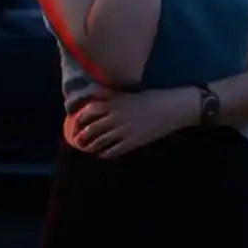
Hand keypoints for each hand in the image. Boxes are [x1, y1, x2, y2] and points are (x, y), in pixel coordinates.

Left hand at [65, 84, 191, 158]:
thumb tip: (94, 97)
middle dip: (81, 135)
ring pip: (100, 141)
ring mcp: (124, 130)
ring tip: (86, 148)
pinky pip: (113, 150)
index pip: (90, 110)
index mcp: (116, 101)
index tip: (75, 122)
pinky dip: (104, 154)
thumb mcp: (129, 93)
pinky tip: (102, 154)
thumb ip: (111, 96)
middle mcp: (116, 115)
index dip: (79, 118)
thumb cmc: (152, 98)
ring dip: (90, 146)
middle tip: (77, 140)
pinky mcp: (133, 142)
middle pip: (92, 128)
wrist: (172, 109)